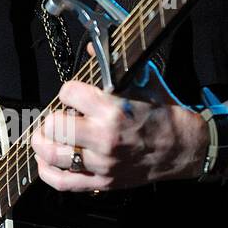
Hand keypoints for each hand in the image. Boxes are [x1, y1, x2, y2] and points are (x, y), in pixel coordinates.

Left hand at [30, 76, 208, 191]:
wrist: (184, 147)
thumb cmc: (164, 112)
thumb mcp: (144, 80)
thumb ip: (114, 64)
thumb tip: (93, 45)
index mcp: (113, 109)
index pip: (68, 93)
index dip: (68, 90)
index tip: (73, 93)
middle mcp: (104, 137)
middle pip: (54, 126)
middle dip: (52, 117)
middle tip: (58, 116)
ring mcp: (102, 163)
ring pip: (52, 154)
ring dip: (43, 143)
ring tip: (46, 136)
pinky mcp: (102, 181)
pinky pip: (63, 182)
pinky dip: (47, 172)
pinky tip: (46, 160)